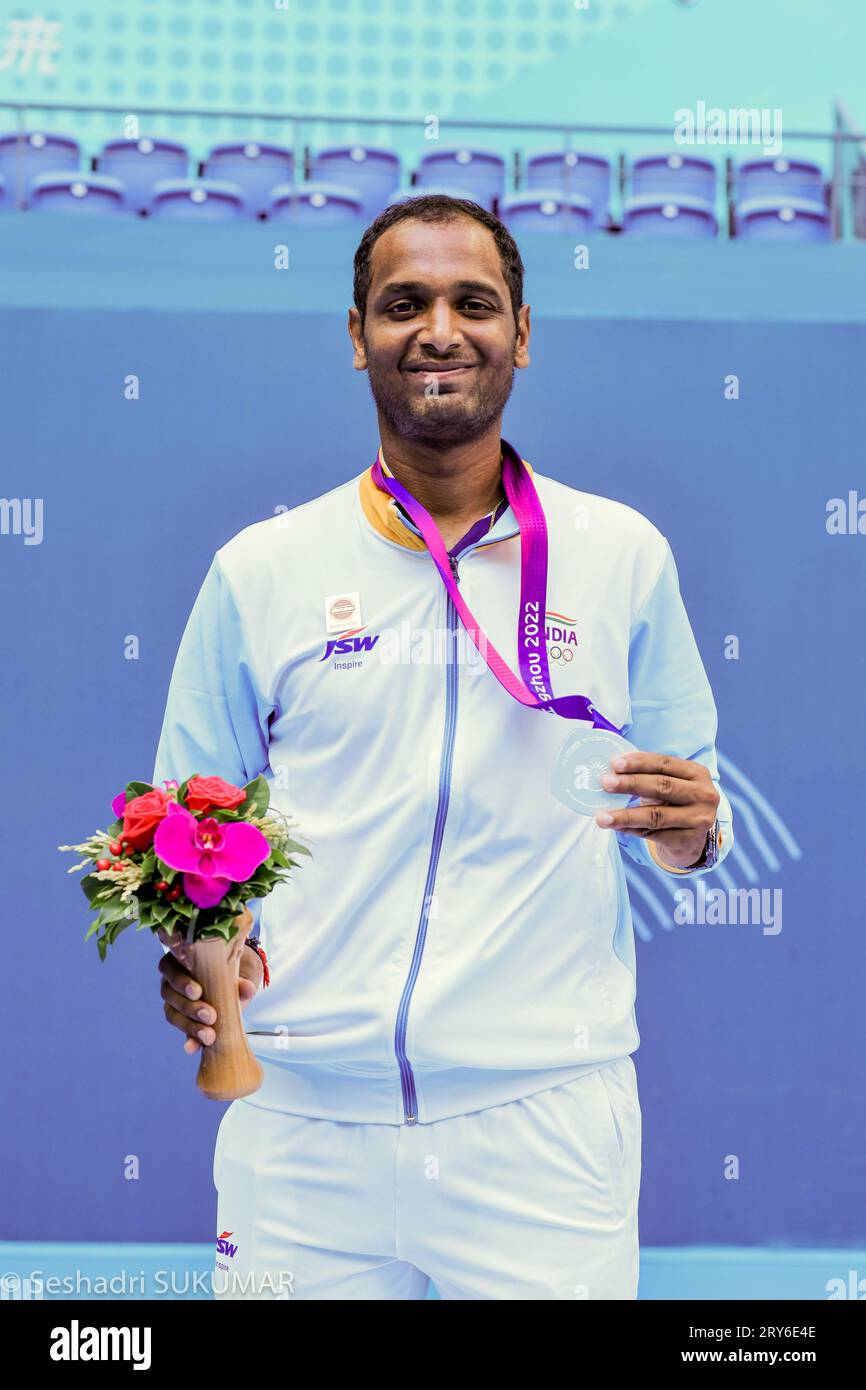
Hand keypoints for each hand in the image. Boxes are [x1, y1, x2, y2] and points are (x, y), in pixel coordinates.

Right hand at [157, 908, 262, 1054]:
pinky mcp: (182, 1020)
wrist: (235, 985)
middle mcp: (171, 981)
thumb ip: (241, 981)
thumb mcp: (236, 973)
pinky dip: (189, 1040)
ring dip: (190, 1026)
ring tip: (208, 1034)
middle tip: (210, 1015)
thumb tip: (247, 988)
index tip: (198, 992)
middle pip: (170, 995)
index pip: (169, 968)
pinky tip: (193, 1048)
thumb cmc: (229, 971)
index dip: (180, 981)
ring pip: (173, 1014)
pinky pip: (181, 1030)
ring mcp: (174, 1001)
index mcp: (179, 961)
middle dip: (190, 1007)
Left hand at [595, 751, 719, 869]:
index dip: (639, 762)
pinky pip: (653, 835)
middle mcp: (703, 795)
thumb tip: (611, 773)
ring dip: (625, 815)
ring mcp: (698, 820)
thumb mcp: (670, 785)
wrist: (693, 840)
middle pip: (662, 786)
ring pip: (656, 816)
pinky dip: (631, 830)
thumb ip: (648, 776)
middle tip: (606, 783)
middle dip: (630, 784)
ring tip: (602, 817)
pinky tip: (616, 827)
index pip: (665, 763)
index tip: (615, 764)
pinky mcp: (688, 841)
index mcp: (696, 773)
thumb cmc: (675, 804)